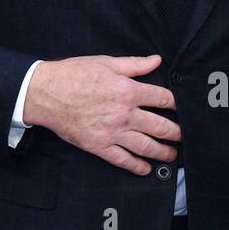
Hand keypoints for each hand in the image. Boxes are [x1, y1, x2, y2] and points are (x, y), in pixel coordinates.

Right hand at [22, 54, 180, 172]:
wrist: (45, 93)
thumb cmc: (73, 75)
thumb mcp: (106, 63)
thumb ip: (134, 65)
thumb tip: (156, 60)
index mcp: (128, 90)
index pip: (163, 99)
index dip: (176, 104)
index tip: (181, 108)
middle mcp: (124, 114)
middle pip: (160, 126)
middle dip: (176, 133)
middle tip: (183, 136)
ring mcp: (112, 132)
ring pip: (146, 146)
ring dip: (163, 152)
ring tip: (172, 155)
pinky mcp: (99, 146)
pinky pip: (123, 160)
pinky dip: (137, 167)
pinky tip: (146, 169)